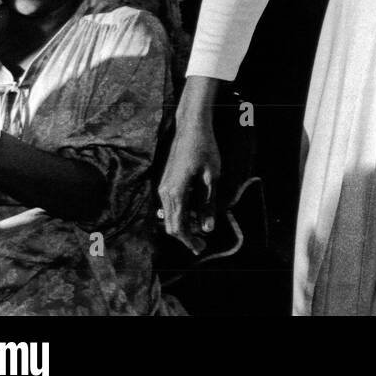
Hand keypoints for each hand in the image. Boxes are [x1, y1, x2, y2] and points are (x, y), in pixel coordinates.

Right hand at [157, 119, 220, 253]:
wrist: (191, 127)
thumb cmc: (204, 149)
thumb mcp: (212, 177)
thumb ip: (208, 204)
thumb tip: (208, 228)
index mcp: (176, 192)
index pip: (178, 227)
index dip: (189, 240)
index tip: (202, 247)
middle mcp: (165, 192)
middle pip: (171, 225)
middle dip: (186, 236)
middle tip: (203, 244)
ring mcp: (163, 187)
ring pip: (169, 216)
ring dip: (184, 225)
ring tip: (202, 228)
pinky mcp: (166, 182)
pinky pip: (170, 205)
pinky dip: (181, 214)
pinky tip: (195, 213)